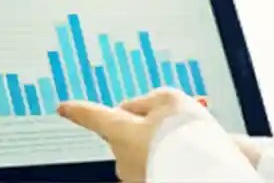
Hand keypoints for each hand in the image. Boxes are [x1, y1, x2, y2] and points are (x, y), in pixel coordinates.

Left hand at [58, 88, 211, 181]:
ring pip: (146, 149)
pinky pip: (158, 163)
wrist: (210, 171)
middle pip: (127, 132)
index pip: (92, 116)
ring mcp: (136, 176)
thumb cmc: (187, 133)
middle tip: (177, 118)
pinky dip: (173, 155)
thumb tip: (134, 109)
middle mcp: (122, 157)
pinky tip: (193, 153)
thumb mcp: (169, 99)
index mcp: (119, 130)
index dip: (78, 110)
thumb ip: (145, 101)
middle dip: (147, 124)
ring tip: (192, 137)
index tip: (63, 107)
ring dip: (164, 141)